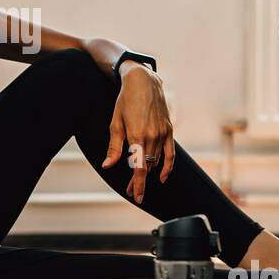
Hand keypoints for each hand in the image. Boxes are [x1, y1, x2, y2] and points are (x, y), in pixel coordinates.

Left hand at [100, 64, 174, 203]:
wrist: (143, 82)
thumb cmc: (125, 100)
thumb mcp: (115, 122)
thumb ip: (113, 147)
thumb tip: (108, 165)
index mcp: (137, 136)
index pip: (139, 168)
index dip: (138, 184)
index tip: (136, 197)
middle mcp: (152, 136)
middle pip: (147, 167)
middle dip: (139, 181)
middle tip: (132, 192)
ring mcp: (162, 133)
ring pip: (157, 161)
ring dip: (149, 174)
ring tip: (139, 183)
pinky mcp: (169, 130)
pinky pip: (170, 153)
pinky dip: (168, 166)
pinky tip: (163, 176)